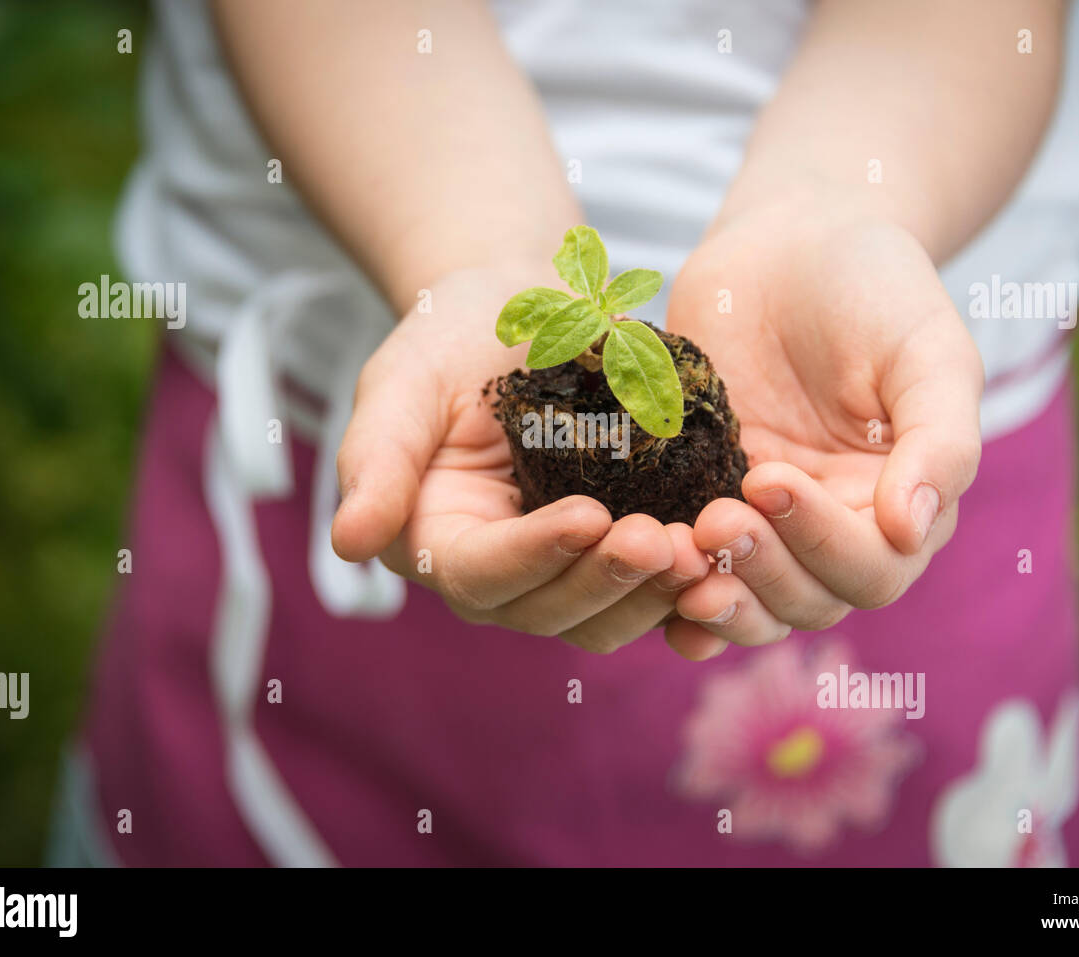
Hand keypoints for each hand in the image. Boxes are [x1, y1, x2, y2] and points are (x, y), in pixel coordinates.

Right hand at [331, 264, 708, 653]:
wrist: (520, 314)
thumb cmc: (448, 338)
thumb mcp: (402, 383)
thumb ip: (374, 459)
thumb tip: (350, 543)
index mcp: (436, 544)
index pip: (479, 575)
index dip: (533, 556)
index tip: (588, 515)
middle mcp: (499, 574)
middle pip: (548, 610)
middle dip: (607, 581)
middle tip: (665, 541)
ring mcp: (562, 569)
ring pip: (605, 616)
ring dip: (655, 594)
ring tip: (705, 548)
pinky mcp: (616, 550)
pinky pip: (651, 588)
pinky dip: (686, 580)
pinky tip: (728, 547)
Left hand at [664, 195, 984, 659]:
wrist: (791, 240)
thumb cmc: (874, 287)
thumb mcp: (928, 352)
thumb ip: (940, 441)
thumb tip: (913, 532)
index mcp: (898, 505)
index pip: (872, 569)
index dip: (822, 543)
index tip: (769, 479)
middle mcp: (833, 528)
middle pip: (807, 599)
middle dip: (761, 572)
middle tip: (714, 521)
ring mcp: (764, 521)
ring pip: (750, 602)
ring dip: (716, 596)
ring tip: (674, 557)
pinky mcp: (702, 499)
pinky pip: (691, 571)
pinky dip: (670, 591)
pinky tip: (641, 581)